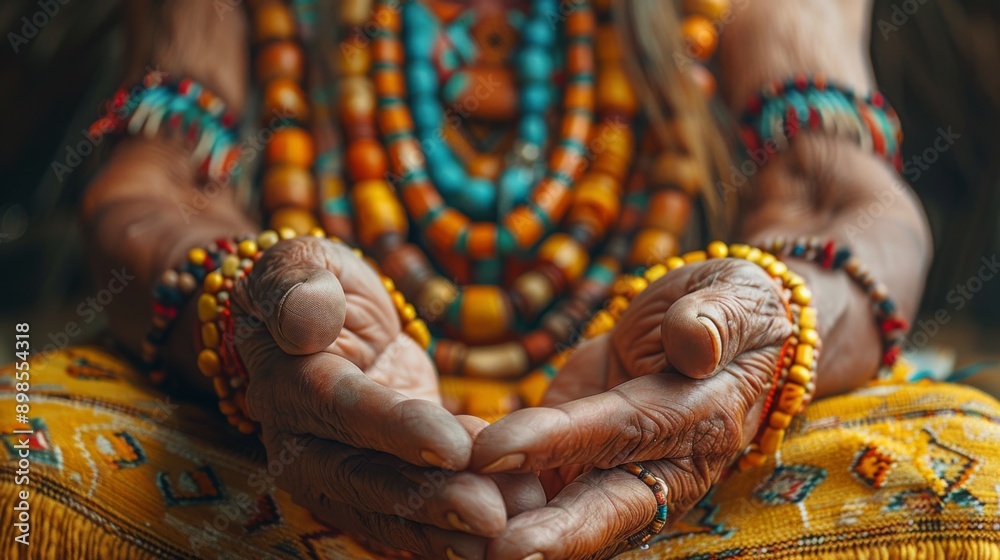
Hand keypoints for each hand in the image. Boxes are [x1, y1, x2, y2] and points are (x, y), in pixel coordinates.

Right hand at [231, 236, 543, 558]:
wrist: (329, 326)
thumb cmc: (318, 286)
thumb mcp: (303, 263)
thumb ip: (297, 283)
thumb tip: (304, 321)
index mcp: (287, 380)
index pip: (341, 408)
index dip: (395, 428)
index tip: (455, 444)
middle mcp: (301, 441)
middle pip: (364, 478)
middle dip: (430, 499)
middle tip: (492, 514)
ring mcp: (333, 473)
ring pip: (387, 511)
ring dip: (446, 528)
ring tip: (507, 532)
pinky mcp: (368, 490)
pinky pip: (403, 521)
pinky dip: (445, 535)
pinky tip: (497, 541)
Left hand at [471, 258, 792, 559]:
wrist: (710, 332)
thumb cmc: (728, 310)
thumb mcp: (736, 298)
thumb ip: (717, 318)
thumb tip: (693, 341)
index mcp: (701, 418)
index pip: (625, 428)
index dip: (562, 439)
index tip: (493, 450)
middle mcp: (664, 464)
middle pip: (605, 507)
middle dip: (550, 535)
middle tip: (493, 554)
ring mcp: (623, 474)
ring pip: (571, 516)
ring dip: (519, 536)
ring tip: (459, 548)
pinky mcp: (587, 467)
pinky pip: (545, 495)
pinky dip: (501, 509)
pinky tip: (449, 515)